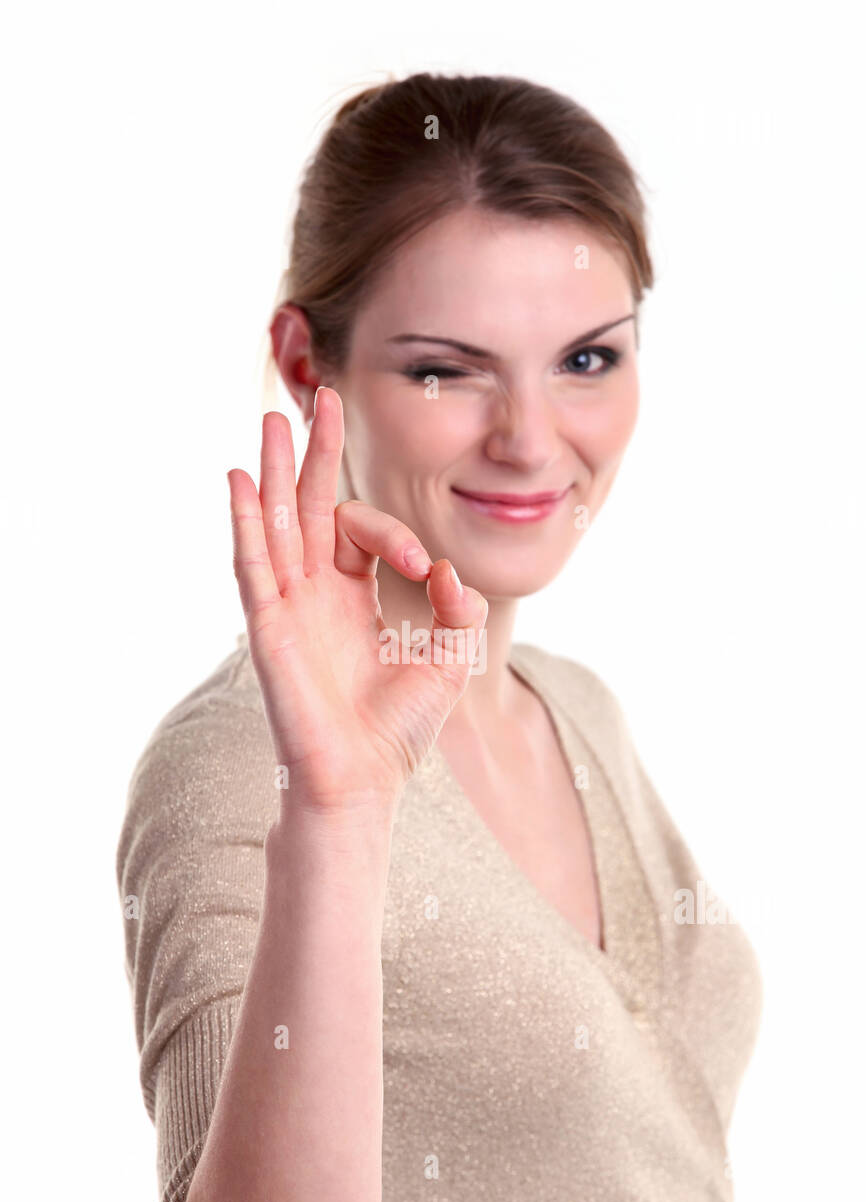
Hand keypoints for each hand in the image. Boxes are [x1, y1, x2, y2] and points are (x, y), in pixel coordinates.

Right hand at [228, 388, 487, 812]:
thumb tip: (445, 568)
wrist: (363, 780)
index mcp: (351, 596)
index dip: (393, 533)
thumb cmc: (398, 730)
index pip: (360, 531)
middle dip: (314, 453)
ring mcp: (286, 606)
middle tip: (320, 398)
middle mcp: (313, 593)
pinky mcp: (268, 626)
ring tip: (271, 417)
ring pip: (275, 522)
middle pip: (308, 506)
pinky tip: (239, 480)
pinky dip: (245, 522)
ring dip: (272, 470)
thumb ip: (458, 609)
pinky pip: (252, 564)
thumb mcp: (449, 659)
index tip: (423, 567)